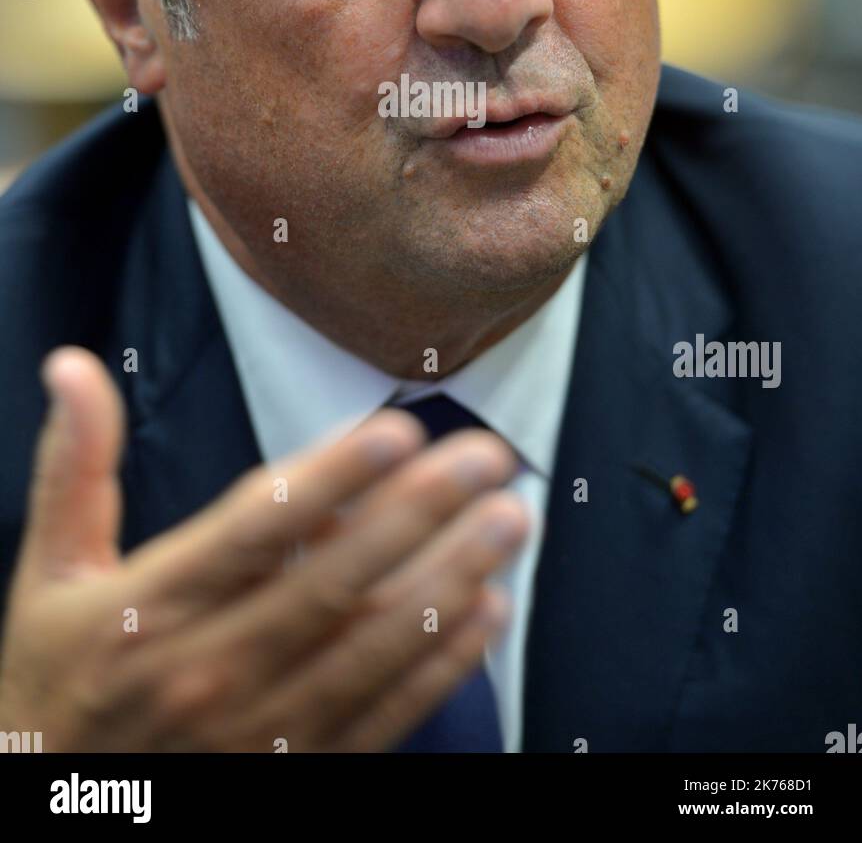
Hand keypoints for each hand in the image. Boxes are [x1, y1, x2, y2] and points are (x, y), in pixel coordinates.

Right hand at [0, 347, 529, 751]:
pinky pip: (379, 719)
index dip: (329, 479)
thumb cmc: (55, 677)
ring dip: (448, 580)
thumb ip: (75, 465)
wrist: (47, 808)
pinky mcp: (292, 772)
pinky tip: (489, 611)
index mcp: (152, 607)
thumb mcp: (49, 569)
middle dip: (418, 514)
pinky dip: (439, 668)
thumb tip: (74, 366)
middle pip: (331, 584)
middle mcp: (210, 669)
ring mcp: (257, 729)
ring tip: (510, 519)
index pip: (255, 531)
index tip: (395, 431)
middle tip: (486, 456)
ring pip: (369, 649)